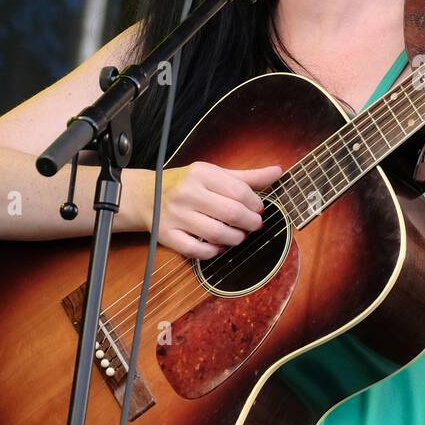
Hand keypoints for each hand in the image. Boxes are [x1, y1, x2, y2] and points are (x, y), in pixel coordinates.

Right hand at [141, 161, 282, 258]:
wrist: (146, 195)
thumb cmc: (187, 184)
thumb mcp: (215, 174)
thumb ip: (247, 177)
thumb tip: (278, 171)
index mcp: (201, 173)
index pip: (238, 191)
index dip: (255, 204)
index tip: (259, 210)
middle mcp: (187, 193)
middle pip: (230, 213)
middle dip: (249, 223)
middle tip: (254, 225)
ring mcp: (176, 215)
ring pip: (216, 234)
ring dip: (235, 239)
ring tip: (239, 236)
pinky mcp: (167, 235)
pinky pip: (196, 250)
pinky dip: (213, 252)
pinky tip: (219, 247)